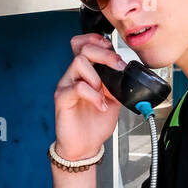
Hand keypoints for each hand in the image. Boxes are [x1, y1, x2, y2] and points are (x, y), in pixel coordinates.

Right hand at [53, 33, 124, 160]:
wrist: (85, 146)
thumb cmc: (95, 124)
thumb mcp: (114, 100)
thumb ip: (117, 84)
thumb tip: (125, 73)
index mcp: (86, 73)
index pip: (84, 43)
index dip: (97, 41)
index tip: (113, 51)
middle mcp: (74, 76)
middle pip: (83, 48)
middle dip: (105, 55)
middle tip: (118, 68)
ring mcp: (66, 85)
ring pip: (79, 63)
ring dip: (97, 76)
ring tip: (103, 94)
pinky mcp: (62, 98)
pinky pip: (77, 87)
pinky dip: (94, 95)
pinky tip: (100, 105)